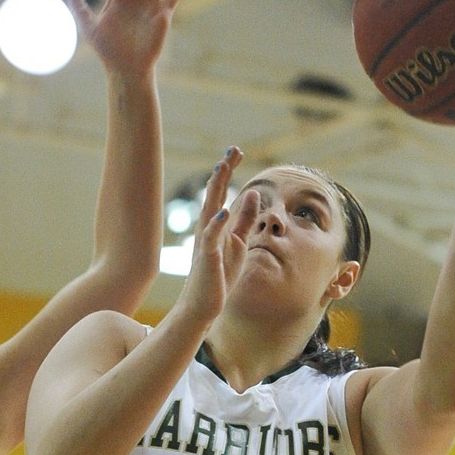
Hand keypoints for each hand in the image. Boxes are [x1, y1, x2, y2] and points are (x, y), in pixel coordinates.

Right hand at [174, 147, 259, 327]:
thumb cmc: (219, 276)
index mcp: (216, 224)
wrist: (201, 305)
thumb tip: (253, 193)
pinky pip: (211, 238)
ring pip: (210, 208)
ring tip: (222, 167)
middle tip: (232, 149)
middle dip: (223, 171)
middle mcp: (208, 228)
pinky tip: (224, 211)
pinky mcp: (206, 258)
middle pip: (214, 193)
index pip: (222, 191)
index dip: (229, 171)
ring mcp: (206, 242)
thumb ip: (244, 219)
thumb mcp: (238, 243)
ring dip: (216, 188)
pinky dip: (216, 224)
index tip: (237, 151)